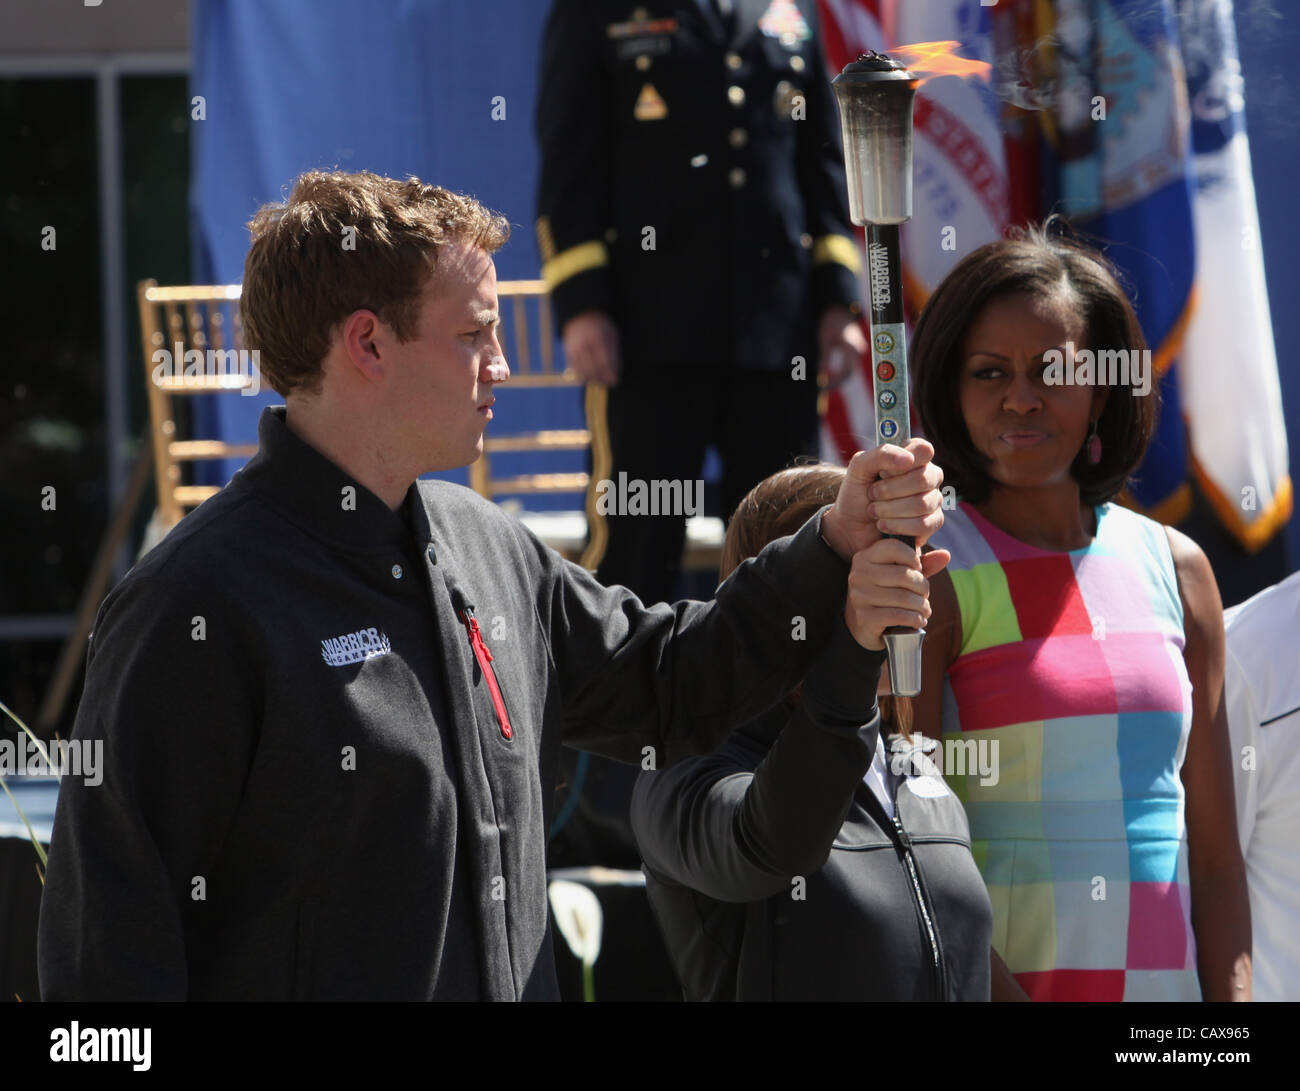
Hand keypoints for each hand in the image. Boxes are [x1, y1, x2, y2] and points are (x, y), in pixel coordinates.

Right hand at [562, 311, 620, 386]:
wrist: (581, 313)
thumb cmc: (601, 326)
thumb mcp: (612, 333)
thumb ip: (614, 352)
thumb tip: (615, 372)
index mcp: (598, 336)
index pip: (605, 361)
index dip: (610, 374)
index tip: (615, 381)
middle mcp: (584, 342)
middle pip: (593, 368)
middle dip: (602, 379)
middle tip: (608, 383)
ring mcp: (574, 346)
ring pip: (582, 370)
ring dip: (592, 379)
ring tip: (600, 381)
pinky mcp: (568, 350)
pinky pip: (574, 368)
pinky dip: (582, 375)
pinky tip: (589, 377)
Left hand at [818, 306, 866, 389]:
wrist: (841, 308)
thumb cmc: (832, 320)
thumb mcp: (825, 338)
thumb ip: (824, 356)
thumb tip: (821, 373)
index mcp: (851, 349)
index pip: (845, 373)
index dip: (834, 383)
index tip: (822, 388)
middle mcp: (857, 352)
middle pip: (848, 374)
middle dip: (836, 384)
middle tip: (822, 390)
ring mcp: (856, 351)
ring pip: (848, 371)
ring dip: (838, 379)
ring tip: (824, 385)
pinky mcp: (853, 350)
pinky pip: (848, 366)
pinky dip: (839, 373)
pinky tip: (829, 377)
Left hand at [820, 438, 944, 560]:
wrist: (850, 525)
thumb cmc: (857, 492)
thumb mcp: (859, 468)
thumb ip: (880, 455)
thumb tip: (908, 459)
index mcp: (913, 457)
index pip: (923, 450)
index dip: (901, 462)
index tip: (883, 472)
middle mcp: (928, 476)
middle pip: (923, 479)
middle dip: (889, 490)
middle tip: (872, 494)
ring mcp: (933, 499)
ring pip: (922, 504)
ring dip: (889, 509)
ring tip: (874, 510)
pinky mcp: (932, 523)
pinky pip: (924, 525)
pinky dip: (897, 526)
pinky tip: (883, 524)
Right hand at [845, 539, 950, 649]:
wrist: (864, 625)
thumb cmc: (886, 594)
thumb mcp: (901, 575)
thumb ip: (922, 565)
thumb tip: (945, 555)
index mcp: (865, 557)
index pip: (894, 547)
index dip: (913, 558)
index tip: (919, 570)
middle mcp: (859, 575)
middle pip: (903, 574)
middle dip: (922, 587)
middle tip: (925, 595)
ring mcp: (860, 597)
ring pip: (904, 597)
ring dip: (922, 606)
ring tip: (925, 610)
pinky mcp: (865, 618)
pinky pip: (899, 615)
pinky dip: (915, 619)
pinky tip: (919, 621)